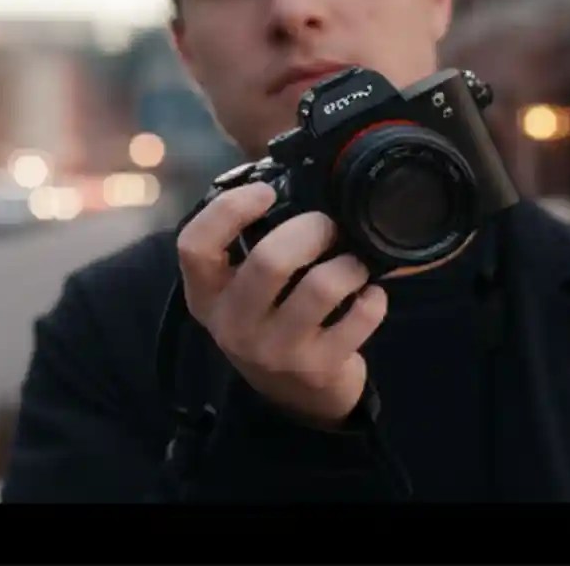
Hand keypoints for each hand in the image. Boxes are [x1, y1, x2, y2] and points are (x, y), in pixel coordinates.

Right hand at [176, 182, 387, 429]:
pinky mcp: (317, 367)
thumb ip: (250, 242)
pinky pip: (360, 316)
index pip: (195, 246)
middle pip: (270, 260)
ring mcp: (275, 351)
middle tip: (326, 227)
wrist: (296, 396)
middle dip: (311, 229)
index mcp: (206, 296)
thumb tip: (285, 174)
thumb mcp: (243, 290)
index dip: (229, 210)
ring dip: (349, 264)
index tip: (264, 191)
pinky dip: (374, 298)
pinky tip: (368, 296)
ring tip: (353, 264)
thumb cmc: (270, 321)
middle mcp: (233, 326)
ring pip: (321, 286)